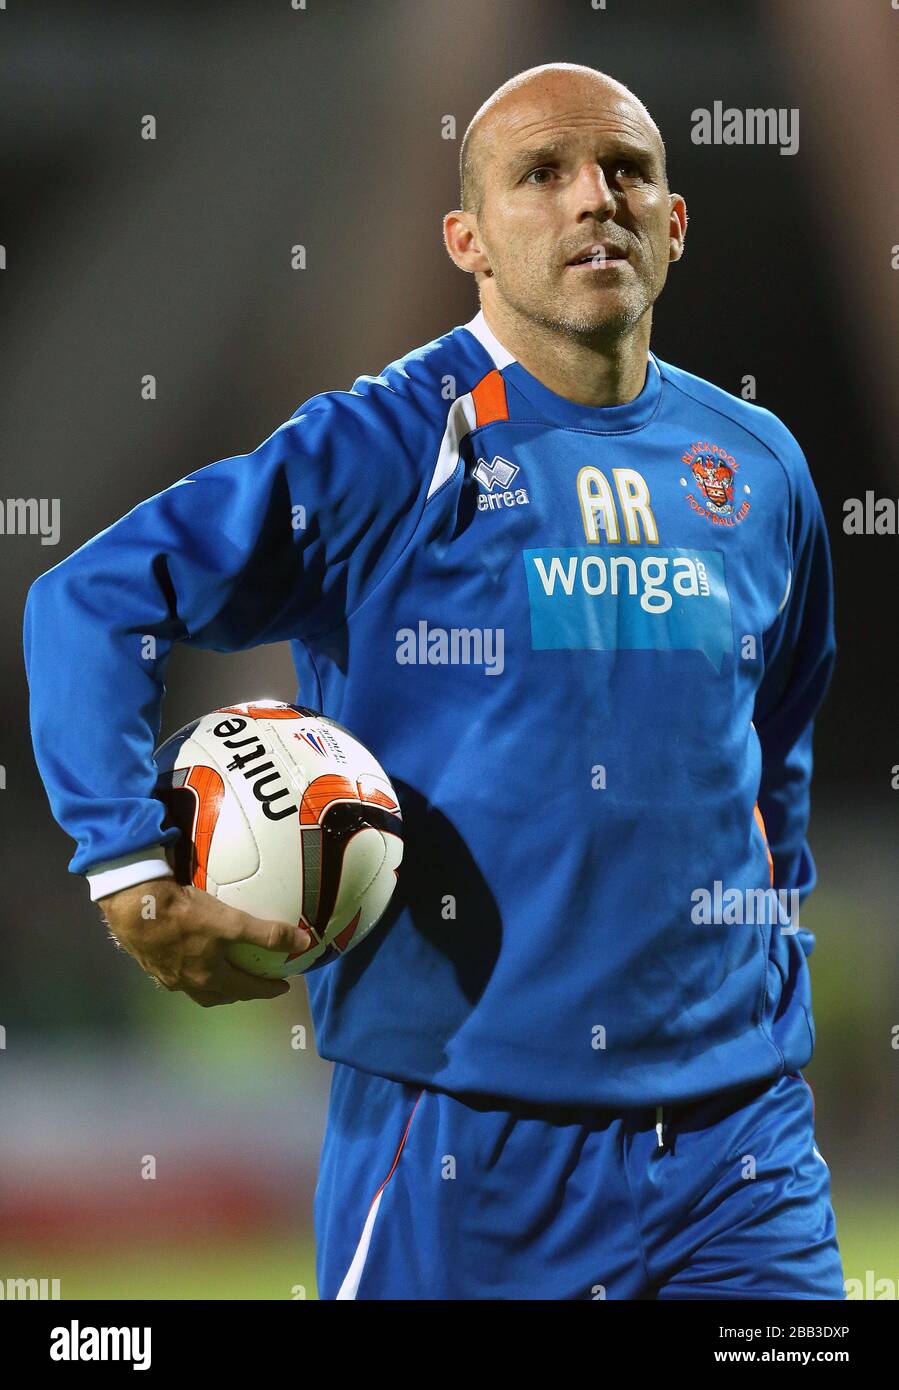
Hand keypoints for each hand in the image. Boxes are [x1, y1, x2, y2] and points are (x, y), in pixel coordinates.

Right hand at [98, 877, 310, 1005]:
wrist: (136, 908)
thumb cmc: (185, 915)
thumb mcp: (231, 922)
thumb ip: (266, 934)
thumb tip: (303, 942)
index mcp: (210, 977)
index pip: (247, 989)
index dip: (267, 990)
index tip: (282, 987)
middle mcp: (189, 983)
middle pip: (221, 995)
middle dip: (241, 992)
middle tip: (255, 982)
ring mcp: (167, 976)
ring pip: (197, 988)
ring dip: (215, 987)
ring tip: (224, 975)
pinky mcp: (150, 962)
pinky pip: (177, 974)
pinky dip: (192, 972)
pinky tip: (190, 957)